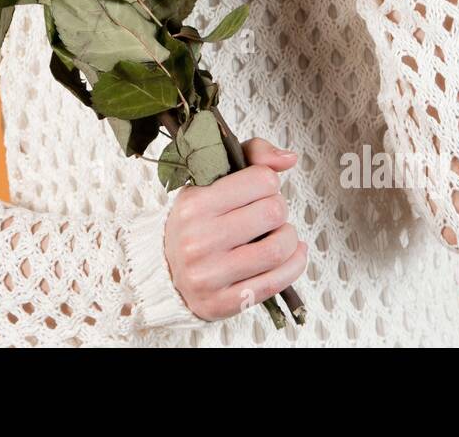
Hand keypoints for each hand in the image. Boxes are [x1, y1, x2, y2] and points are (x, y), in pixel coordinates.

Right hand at [164, 138, 307, 321]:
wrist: (165, 273)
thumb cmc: (196, 222)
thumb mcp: (209, 182)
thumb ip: (251, 156)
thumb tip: (290, 158)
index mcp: (194, 204)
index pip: (261, 180)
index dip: (269, 182)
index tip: (260, 190)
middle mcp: (198, 239)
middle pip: (273, 213)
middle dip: (280, 210)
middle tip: (270, 214)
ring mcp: (209, 274)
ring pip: (277, 249)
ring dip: (291, 239)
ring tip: (282, 235)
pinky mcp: (223, 302)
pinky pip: (274, 282)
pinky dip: (294, 265)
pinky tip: (293, 255)